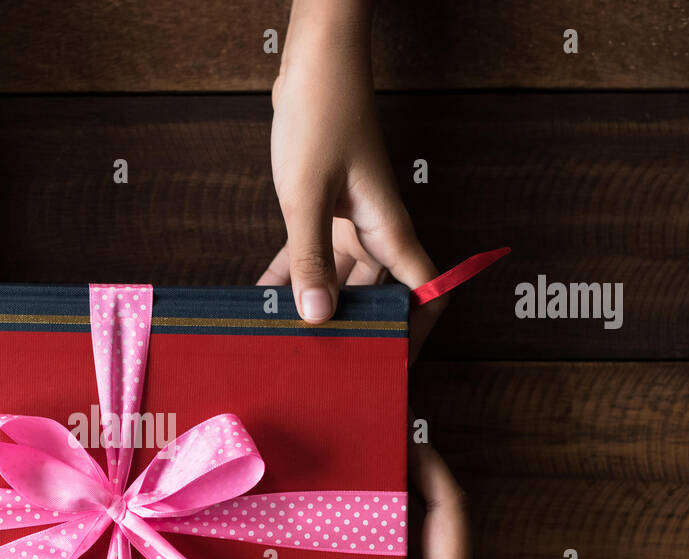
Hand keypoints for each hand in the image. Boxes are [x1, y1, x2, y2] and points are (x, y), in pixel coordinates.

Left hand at [259, 0, 442, 356]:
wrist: (314, 62)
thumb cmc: (321, 115)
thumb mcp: (306, 194)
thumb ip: (309, 257)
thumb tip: (317, 317)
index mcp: (389, 230)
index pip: (426, 291)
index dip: (420, 331)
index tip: (398, 364)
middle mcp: (375, 231)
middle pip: (378, 296)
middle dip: (356, 329)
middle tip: (325, 365)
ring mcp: (349, 222)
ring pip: (338, 280)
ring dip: (314, 305)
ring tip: (286, 339)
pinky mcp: (322, 210)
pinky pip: (310, 257)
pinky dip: (290, 277)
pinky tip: (262, 298)